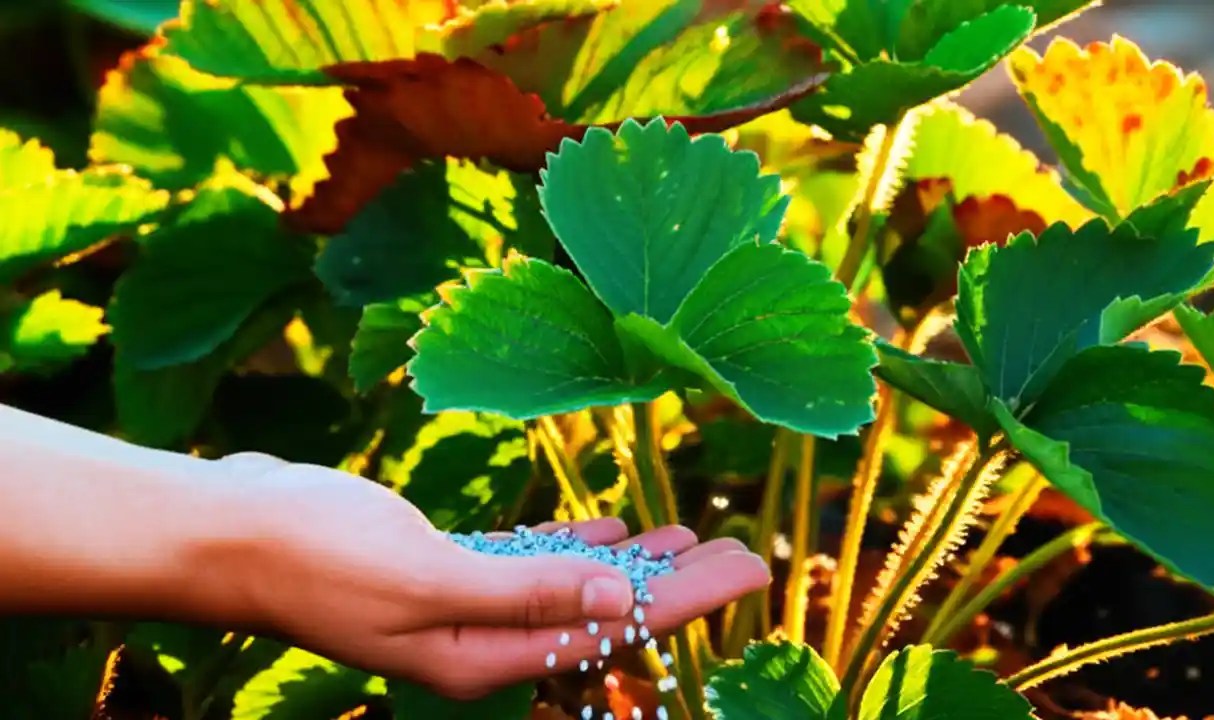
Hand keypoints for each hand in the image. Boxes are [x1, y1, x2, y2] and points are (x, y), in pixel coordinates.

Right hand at [203, 453, 770, 698]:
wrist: (230, 531)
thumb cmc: (317, 553)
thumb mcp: (427, 575)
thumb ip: (525, 590)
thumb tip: (619, 595)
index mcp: (486, 656)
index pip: (615, 626)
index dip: (689, 597)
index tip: (749, 566)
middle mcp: (484, 639)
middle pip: (606, 609)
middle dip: (677, 582)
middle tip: (742, 550)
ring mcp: (464, 603)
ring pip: (575, 583)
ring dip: (634, 561)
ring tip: (691, 536)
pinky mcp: (445, 565)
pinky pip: (530, 561)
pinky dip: (575, 544)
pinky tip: (613, 527)